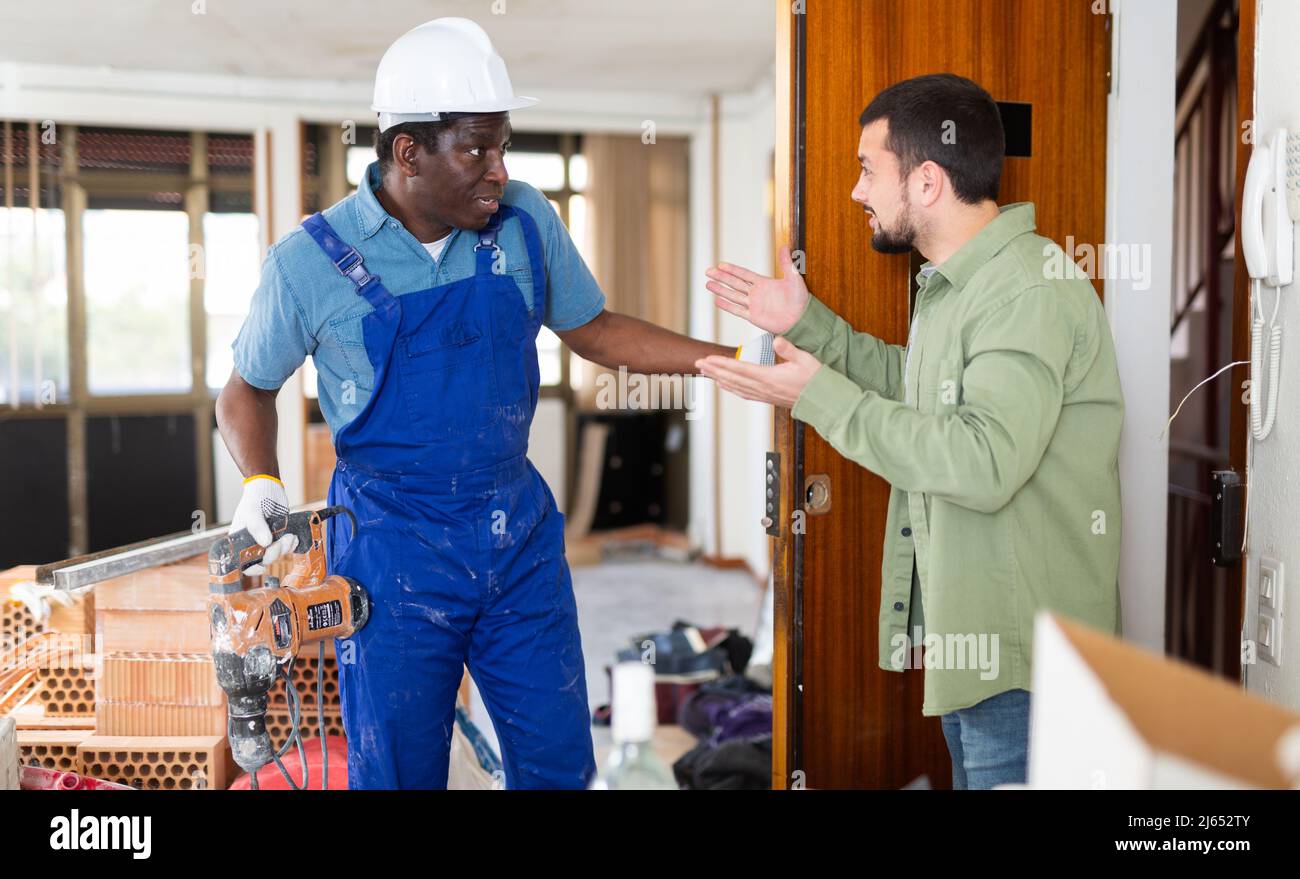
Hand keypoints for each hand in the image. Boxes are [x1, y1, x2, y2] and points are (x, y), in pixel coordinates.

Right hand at [230, 475, 297, 575]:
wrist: (269, 488)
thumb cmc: (255, 498)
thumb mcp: (252, 512)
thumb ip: (257, 527)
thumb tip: (266, 543)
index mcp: (240, 541)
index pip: (243, 563)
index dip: (251, 569)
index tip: (262, 567)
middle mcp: (253, 543)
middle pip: (263, 559)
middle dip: (273, 554)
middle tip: (281, 542)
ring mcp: (267, 540)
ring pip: (276, 554)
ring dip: (285, 548)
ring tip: (290, 536)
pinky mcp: (279, 536)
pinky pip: (286, 548)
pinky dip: (291, 545)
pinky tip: (293, 537)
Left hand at [695, 337, 821, 408]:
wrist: (824, 401)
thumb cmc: (817, 380)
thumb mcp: (806, 360)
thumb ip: (790, 349)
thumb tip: (776, 338)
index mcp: (770, 377)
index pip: (740, 369)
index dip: (722, 364)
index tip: (708, 360)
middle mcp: (764, 388)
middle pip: (733, 379)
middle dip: (714, 371)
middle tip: (697, 363)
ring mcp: (765, 394)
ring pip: (736, 387)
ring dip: (719, 379)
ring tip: (705, 372)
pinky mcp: (768, 398)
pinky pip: (744, 394)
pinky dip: (731, 389)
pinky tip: (724, 385)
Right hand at [705, 245, 809, 334]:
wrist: (802, 319)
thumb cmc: (800, 299)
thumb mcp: (794, 278)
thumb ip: (786, 263)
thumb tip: (785, 246)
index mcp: (764, 283)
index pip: (744, 274)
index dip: (732, 269)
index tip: (720, 264)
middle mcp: (756, 293)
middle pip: (734, 283)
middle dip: (721, 277)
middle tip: (708, 271)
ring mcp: (754, 305)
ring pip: (733, 296)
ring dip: (720, 290)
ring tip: (707, 284)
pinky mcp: (754, 317)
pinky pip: (738, 311)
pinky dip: (727, 306)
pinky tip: (717, 301)